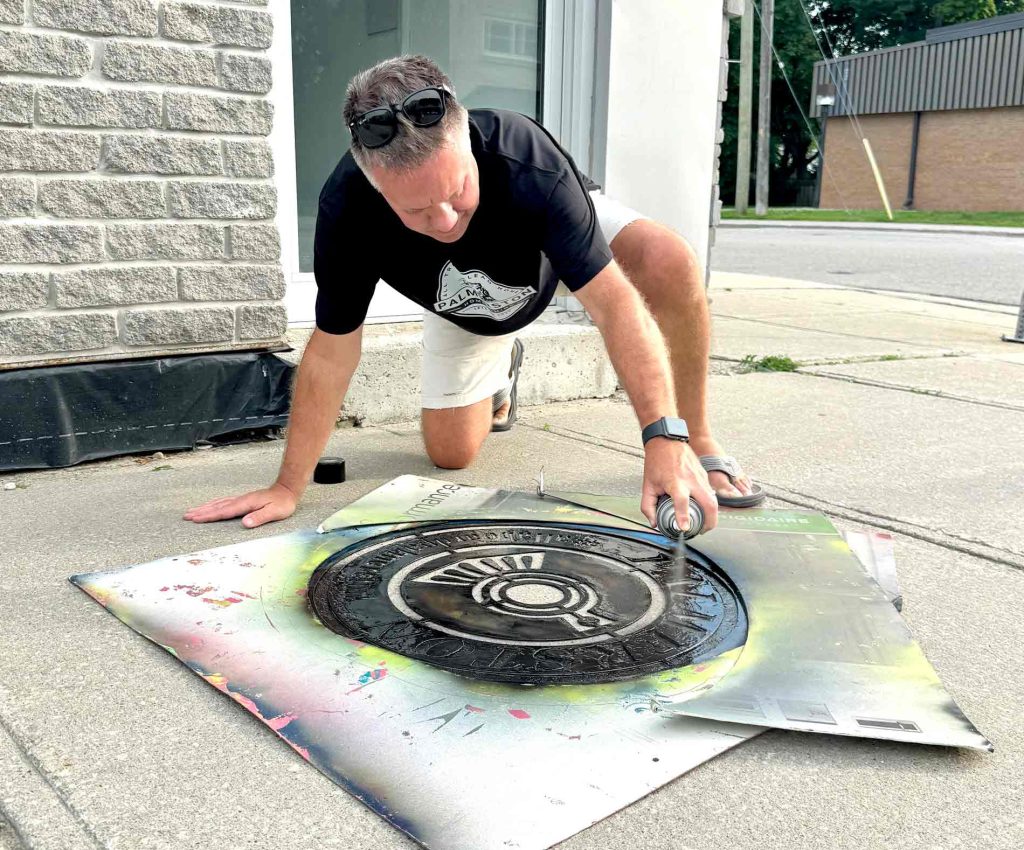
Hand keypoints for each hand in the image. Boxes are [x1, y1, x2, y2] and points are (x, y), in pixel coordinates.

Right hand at [183, 482, 298, 528]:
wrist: (287, 490)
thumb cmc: (283, 503)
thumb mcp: (275, 512)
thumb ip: (260, 517)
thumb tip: (245, 523)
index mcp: (245, 504)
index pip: (224, 511)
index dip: (209, 516)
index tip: (195, 519)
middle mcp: (240, 500)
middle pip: (217, 506)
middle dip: (201, 512)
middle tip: (186, 516)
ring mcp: (241, 499)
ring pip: (219, 503)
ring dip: (205, 507)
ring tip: (192, 511)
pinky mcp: (243, 500)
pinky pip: (224, 502)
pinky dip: (214, 504)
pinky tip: (210, 506)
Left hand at [640, 438, 717, 533]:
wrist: (666, 441)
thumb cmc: (657, 461)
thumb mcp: (647, 484)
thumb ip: (648, 506)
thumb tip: (653, 522)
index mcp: (675, 481)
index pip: (682, 501)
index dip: (684, 516)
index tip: (684, 528)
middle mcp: (691, 479)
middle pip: (709, 503)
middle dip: (710, 522)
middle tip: (702, 531)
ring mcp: (701, 476)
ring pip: (714, 499)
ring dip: (712, 514)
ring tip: (704, 523)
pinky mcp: (705, 475)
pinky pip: (711, 492)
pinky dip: (710, 503)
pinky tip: (703, 509)